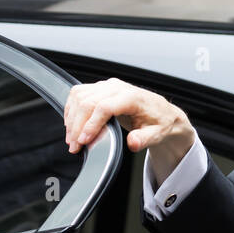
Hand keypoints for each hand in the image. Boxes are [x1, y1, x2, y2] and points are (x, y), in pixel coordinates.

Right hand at [63, 78, 194, 169]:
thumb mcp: (157, 134)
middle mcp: (118, 88)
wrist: (162, 112)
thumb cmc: (159, 121)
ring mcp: (108, 86)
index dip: (90, 124)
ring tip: (72, 138)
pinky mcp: (101, 88)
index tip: (83, 140)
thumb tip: (133, 142)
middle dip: (77, 126)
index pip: (104, 107)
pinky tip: (72, 123)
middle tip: (74, 146)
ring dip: (71, 118)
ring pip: (80, 97)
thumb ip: (144, 139)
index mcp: (132, 97)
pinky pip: (79, 93)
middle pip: (88, 102)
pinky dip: (72, 108)